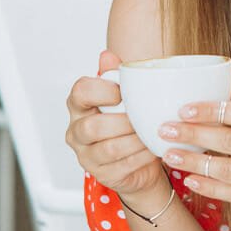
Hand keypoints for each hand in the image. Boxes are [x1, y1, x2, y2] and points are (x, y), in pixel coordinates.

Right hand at [65, 50, 169, 198]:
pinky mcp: (102, 175)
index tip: (121, 92)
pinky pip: (123, 166)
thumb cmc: (129, 124)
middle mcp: (76, 132)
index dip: (100, 90)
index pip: (79, 92)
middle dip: (122, 122)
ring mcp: (86, 156)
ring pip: (109, 149)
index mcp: (79, 106)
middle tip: (143, 118)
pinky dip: (142, 156)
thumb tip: (107, 56)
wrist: (139, 163)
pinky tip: (154, 148)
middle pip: (91, 127)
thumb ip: (116, 76)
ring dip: (135, 140)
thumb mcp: (124, 98)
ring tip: (153, 133)